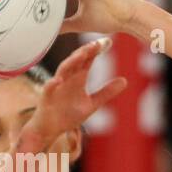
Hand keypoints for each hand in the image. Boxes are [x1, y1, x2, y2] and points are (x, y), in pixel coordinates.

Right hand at [18, 37, 127, 152]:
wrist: (51, 129)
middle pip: (76, 62)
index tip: (107, 42)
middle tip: (96, 43)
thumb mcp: (92, 104)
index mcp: (78, 79)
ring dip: (71, 62)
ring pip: (63, 71)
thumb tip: (125, 80)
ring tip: (81, 54)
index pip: (87, 62)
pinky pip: (48, 89)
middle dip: (85, 52)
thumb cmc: (69, 114)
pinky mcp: (46, 98)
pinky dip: (52, 84)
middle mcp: (67, 79)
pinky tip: (57, 80)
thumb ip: (106, 92)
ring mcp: (56, 87)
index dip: (96, 52)